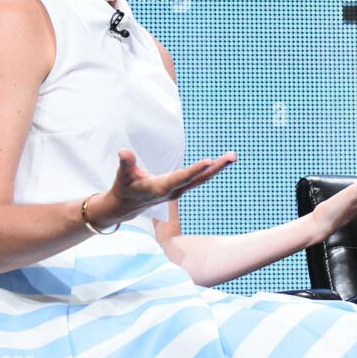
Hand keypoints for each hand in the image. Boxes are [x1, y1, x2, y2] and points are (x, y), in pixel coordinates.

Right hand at [90, 148, 236, 226]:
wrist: (128, 206)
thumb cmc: (124, 187)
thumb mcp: (123, 175)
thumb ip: (126, 163)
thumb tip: (124, 151)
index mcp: (161, 188)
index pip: (181, 178)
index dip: (194, 170)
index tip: (209, 161)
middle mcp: (175, 190)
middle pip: (200, 178)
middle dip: (216, 167)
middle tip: (233, 156)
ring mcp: (180, 190)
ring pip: (203, 178)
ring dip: (218, 167)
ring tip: (233, 156)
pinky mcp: (182, 188)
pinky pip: (200, 178)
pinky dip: (211, 169)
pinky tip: (221, 162)